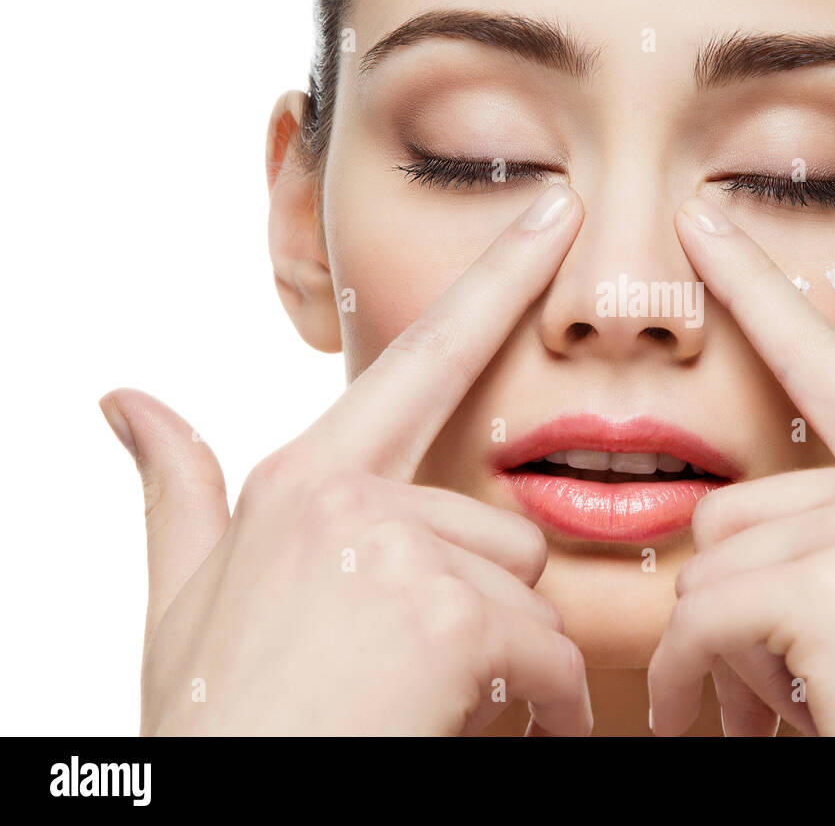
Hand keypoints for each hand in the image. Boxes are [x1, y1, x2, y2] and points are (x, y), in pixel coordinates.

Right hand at [101, 183, 592, 735]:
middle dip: (486, 606)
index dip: (497, 281)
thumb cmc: (220, 714)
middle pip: (500, 528)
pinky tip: (485, 728)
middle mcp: (351, 498)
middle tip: (421, 669)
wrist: (231, 801)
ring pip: (528, 591)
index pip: (423, 358)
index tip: (557, 216)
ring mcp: (399, 551)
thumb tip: (126, 403)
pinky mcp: (448, 616)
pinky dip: (542, 704)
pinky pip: (546, 650)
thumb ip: (178, 490)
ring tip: (434, 703)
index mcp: (302, 479)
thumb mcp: (185, 597)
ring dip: (508, 659)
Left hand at [648, 197, 834, 735]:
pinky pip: (700, 619)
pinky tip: (758, 730)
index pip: (827, 366)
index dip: (758, 288)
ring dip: (722, 661)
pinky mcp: (831, 582)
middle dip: (736, 612)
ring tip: (789, 712)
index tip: (700, 220)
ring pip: (707, 570)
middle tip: (788, 686)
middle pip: (731, 511)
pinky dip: (700, 686)